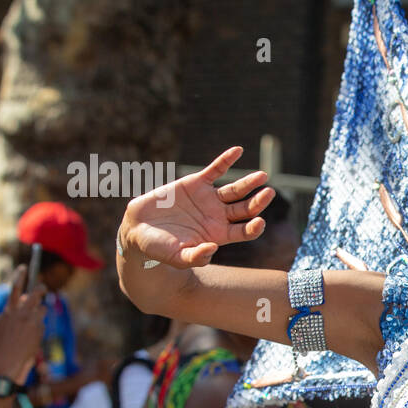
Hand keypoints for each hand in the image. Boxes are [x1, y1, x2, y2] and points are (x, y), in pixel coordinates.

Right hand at [0, 266, 43, 383]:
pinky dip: (37, 328)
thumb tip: (20, 302)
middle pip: (37, 294)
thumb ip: (8, 313)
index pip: (15, 287)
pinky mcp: (40, 331)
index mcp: (8, 311)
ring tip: (31, 321)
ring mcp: (33, 322)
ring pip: (42, 310)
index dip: (20, 275)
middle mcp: (22, 314)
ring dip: (39, 312)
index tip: (24, 267)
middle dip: (41, 289)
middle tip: (42, 287)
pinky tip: (29, 337)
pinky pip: (41, 324)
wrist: (5, 363)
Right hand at [120, 146, 273, 267]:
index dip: (254, 228)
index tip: (260, 222)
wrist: (138, 228)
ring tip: (262, 176)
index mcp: (219, 235)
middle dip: (258, 202)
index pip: (244, 232)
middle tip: (270, 193)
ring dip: (249, 182)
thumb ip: (195, 256)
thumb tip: (213, 248)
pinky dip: (226, 160)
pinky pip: (215, 170)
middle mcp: (219, 217)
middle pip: (245, 209)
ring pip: (235, 190)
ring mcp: (209, 199)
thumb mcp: (177, 257)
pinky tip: (238, 150)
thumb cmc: (159, 248)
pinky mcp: (197, 183)